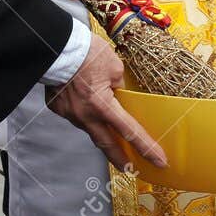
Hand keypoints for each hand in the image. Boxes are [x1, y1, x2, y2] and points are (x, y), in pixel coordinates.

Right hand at [46, 35, 166, 170]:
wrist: (55, 45)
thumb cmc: (87, 52)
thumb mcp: (114, 67)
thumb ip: (119, 85)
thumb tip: (118, 93)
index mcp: (102, 105)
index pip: (130, 132)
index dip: (147, 148)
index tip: (159, 161)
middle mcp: (85, 115)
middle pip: (106, 144)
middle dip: (120, 158)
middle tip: (130, 169)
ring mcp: (69, 114)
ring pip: (89, 127)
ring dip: (100, 129)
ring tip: (108, 128)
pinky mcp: (58, 108)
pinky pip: (75, 114)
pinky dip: (83, 111)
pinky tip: (84, 102)